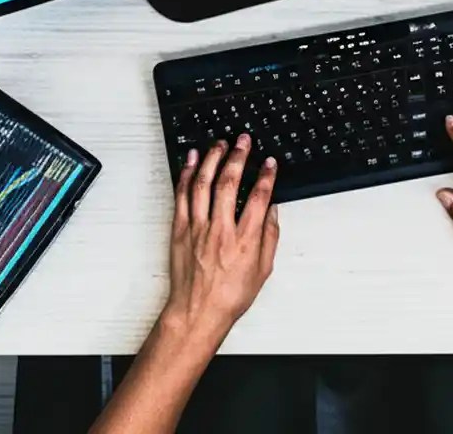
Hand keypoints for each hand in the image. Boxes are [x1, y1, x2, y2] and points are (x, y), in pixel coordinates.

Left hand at [162, 134, 279, 342]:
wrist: (197, 311)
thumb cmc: (229, 296)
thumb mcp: (262, 270)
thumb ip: (269, 237)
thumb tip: (272, 211)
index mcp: (244, 241)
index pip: (257, 198)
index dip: (265, 176)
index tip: (269, 163)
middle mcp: (220, 231)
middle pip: (228, 183)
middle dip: (238, 157)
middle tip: (243, 141)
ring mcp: (198, 229)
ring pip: (203, 184)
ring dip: (211, 159)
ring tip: (219, 144)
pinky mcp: (180, 230)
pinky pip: (182, 196)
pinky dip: (186, 175)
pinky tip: (191, 161)